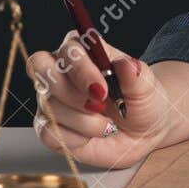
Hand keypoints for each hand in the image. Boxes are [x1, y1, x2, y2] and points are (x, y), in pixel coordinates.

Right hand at [24, 30, 169, 168]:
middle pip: (41, 66)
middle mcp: (62, 72)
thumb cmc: (142, 102)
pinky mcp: (48, 126)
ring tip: (107, 125)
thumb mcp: (147, 88)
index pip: (68, 48)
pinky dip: (73, 139)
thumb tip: (126, 63)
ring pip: (49, 105)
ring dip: (83, 121)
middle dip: (70, 92)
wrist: (143, 133)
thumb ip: (136, 75)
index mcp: (85, 52)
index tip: (102, 90)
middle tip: (98, 106)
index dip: (81, 69)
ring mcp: (52, 99)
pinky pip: (47, 132)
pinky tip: (91, 136)